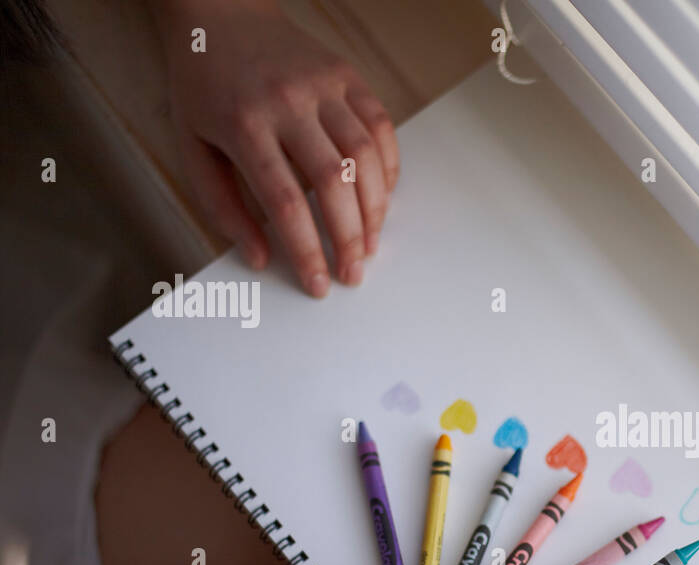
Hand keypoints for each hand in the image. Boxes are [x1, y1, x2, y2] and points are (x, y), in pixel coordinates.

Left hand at [150, 0, 399, 295]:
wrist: (220, 14)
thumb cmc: (204, 86)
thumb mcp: (192, 147)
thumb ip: (222, 207)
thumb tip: (260, 256)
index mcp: (244, 124)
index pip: (286, 202)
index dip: (308, 251)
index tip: (319, 284)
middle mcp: (288, 103)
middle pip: (335, 183)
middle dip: (350, 238)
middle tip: (354, 272)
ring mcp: (324, 86)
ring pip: (366, 157)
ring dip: (375, 209)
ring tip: (371, 242)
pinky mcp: (348, 76)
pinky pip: (381, 128)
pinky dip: (387, 168)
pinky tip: (380, 197)